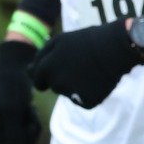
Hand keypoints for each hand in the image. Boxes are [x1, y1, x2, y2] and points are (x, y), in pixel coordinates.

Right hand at [0, 39, 42, 143]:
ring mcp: (4, 127)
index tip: (26, 121)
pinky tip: (28, 107)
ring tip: (28, 107)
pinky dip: (32, 120)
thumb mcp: (13, 110)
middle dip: (30, 132)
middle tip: (29, 111)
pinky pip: (29, 131)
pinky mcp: (13, 121)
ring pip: (27, 140)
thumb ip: (13, 133)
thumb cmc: (12, 88)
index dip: (25, 141)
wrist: (14, 69)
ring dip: (33, 124)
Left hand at [28, 21, 143, 108]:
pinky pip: (82, 100)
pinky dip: (88, 92)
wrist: (115, 48)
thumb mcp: (60, 41)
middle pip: (54, 86)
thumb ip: (41, 56)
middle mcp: (56, 82)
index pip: (37, 79)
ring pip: (67, 93)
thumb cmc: (87, 41)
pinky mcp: (86, 102)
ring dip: (74, 85)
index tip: (58, 68)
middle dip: (61, 78)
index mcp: (47, 67)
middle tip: (79, 65)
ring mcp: (71, 94)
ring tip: (90, 70)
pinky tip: (97, 80)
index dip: (46, 74)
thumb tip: (28, 71)